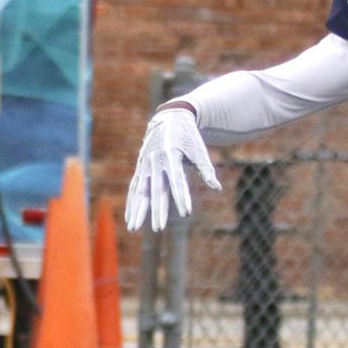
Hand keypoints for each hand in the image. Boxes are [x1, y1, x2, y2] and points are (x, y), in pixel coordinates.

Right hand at [124, 105, 219, 232]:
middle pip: (156, 190)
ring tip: (133, 229)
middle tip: (158, 229)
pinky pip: (134, 188)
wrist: (170, 118)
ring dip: (137, 210)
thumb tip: (217, 188)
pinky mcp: (140, 168)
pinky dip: (131, 203)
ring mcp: (145, 165)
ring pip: (139, 191)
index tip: (185, 213)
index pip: (177, 181)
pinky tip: (130, 219)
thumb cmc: (189, 137)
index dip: (181, 197)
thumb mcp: (199, 150)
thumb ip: (206, 169)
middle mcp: (155, 161)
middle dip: (157, 210)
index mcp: (172, 155)